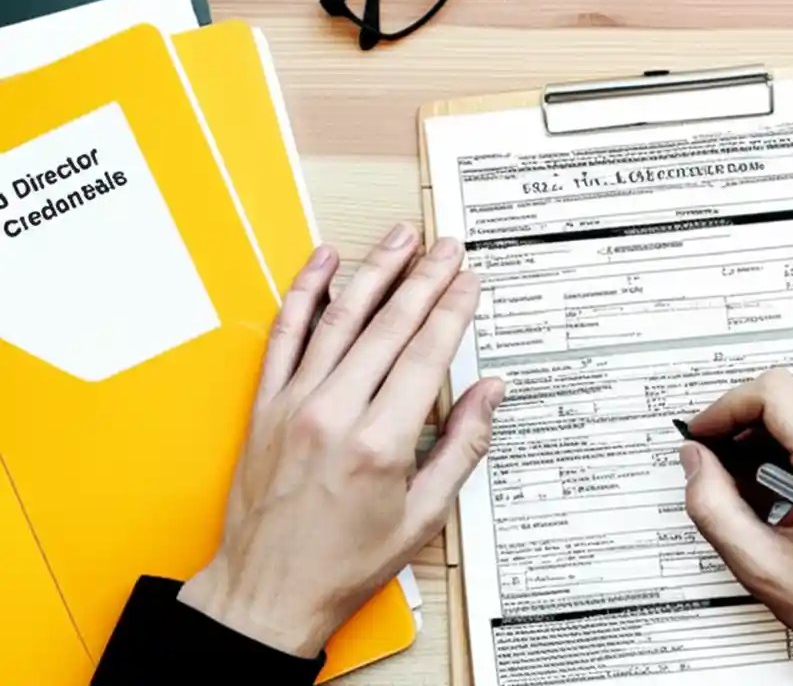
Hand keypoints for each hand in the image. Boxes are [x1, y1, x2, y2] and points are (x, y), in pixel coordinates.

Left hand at [178, 225, 503, 657]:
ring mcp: (294, 405)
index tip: (469, 282)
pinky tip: (323, 263)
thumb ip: (461, 447)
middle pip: (388, 326)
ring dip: (374, 271)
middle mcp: (334, 414)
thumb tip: (491, 393)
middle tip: (446, 247)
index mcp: (380, 444)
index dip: (453, 310)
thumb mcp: (423, 517)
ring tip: (399, 238)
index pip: (427, 355)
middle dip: (424, 279)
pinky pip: (284, 336)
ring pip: (339, 319)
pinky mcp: (264, 406)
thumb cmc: (345, 563)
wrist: (267, 592)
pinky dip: (303, 294)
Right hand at [680, 370, 792, 685]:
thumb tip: (695, 462)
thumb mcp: (766, 569)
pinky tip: (775, 506)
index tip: (702, 435)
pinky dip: (785, 464)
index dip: (727, 408)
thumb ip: (715, 509)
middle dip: (739, 436)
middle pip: (784, 406)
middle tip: (714, 475)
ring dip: (761, 453)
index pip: (776, 393)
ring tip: (747, 503)